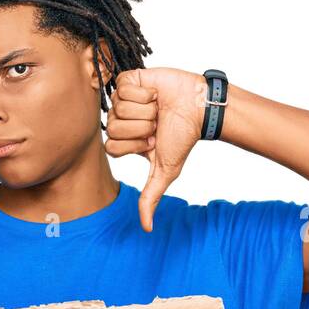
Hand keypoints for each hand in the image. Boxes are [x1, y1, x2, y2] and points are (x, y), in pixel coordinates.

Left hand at [104, 67, 206, 231]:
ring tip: (158, 108)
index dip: (134, 145)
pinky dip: (143, 91)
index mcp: (125, 141)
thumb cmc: (183, 137)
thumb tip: (146, 229)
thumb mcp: (166, 170)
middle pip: (112, 127)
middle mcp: (121, 120)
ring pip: (118, 107)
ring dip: (144, 109)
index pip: (111, 147)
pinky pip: (122, 86)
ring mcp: (123, 99)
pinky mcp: (129, 79)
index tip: (152, 141)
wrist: (198, 108)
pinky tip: (155, 94)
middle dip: (140, 126)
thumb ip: (151, 197)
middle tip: (157, 124)